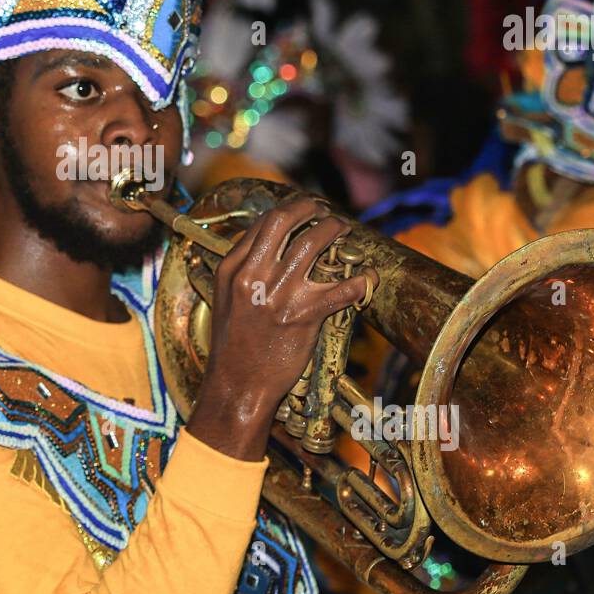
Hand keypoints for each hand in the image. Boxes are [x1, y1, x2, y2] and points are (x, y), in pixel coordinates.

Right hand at [186, 197, 377, 460]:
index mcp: (232, 269)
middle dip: (309, 207)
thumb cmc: (233, 347)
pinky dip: (360, 281)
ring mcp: (278, 294)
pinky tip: (367, 278)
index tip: (303, 209)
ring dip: (334, 230)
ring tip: (344, 229)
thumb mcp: (225, 300)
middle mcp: (252, 275)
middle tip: (324, 209)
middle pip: (283, 221)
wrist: (238, 385)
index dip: (288, 210)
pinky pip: (341, 289)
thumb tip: (269, 248)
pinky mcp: (302, 315)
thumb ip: (244, 271)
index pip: (262, 224)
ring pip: (313, 243)